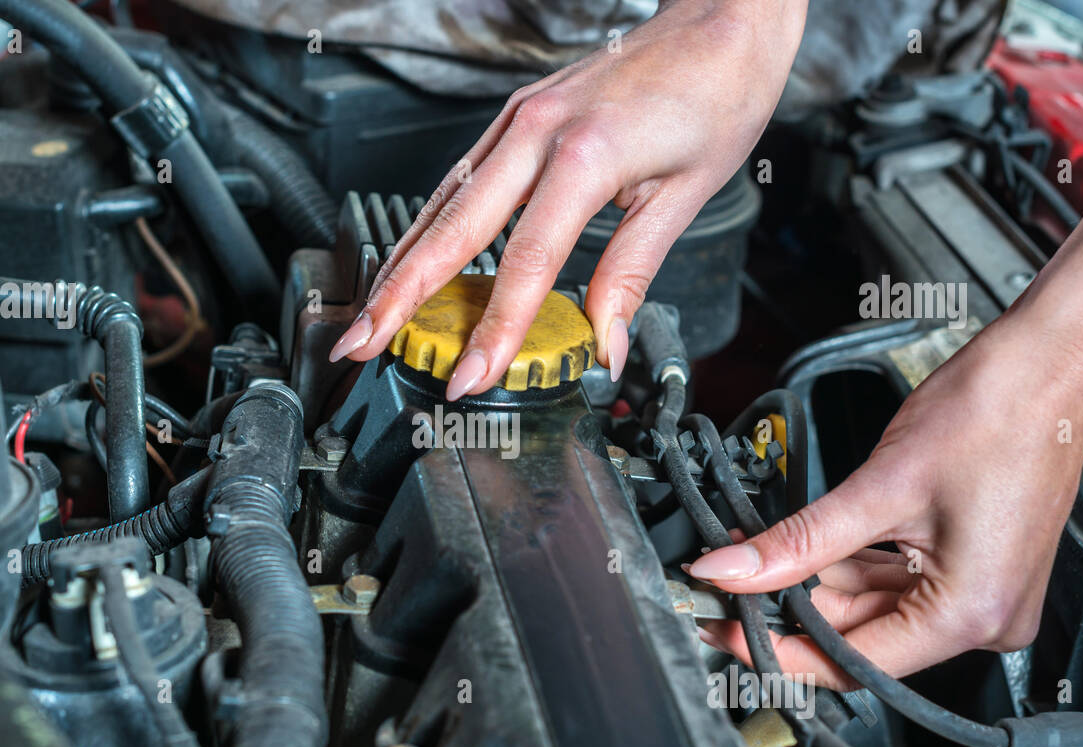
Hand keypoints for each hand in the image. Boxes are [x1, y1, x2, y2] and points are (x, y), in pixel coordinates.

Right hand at [329, 0, 808, 398]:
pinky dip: (429, 226)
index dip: (493, 329)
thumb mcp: (683, 197)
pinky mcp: (517, 116)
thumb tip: (605, 345)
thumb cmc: (714, 95)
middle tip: (361, 342)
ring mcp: (520, 118)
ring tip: (370, 313)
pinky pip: (459, 179)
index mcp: (585, 155)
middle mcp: (538, 132)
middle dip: (401, 295)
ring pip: (442, 202)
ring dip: (401, 262)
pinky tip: (411, 260)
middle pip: (453, 228)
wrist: (722, 21)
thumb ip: (630, 276)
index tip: (469, 375)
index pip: (525, 262)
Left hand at [689, 305, 1082, 690]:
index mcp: (969, 614)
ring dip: (810, 581)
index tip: (726, 631)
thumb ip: (798, 540)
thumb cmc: (996, 413)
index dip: (779, 650)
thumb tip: (732, 570)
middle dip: (788, 606)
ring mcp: (977, 591)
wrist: (1046, 364)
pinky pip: (890, 580)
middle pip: (859, 636)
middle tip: (727, 584)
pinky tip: (799, 546)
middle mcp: (982, 618)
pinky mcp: (967, 565)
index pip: (854, 662)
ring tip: (753, 553)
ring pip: (868, 607)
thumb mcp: (879, 486)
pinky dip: (842, 563)